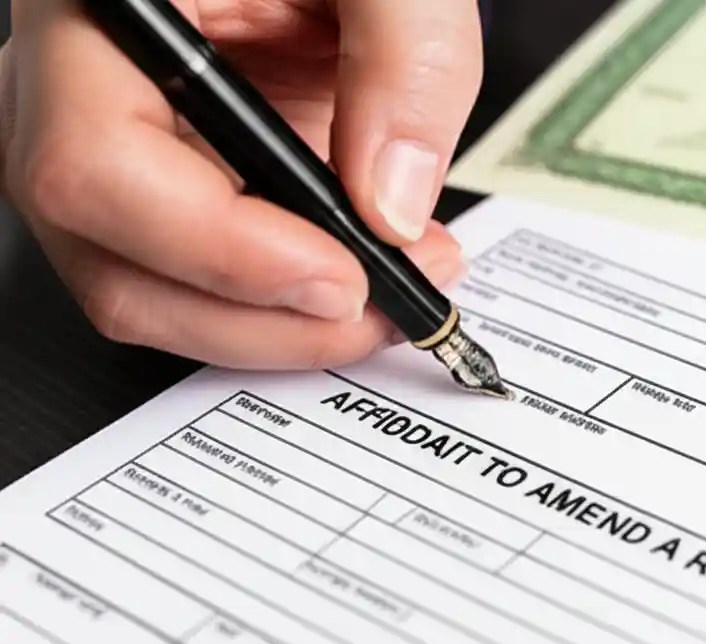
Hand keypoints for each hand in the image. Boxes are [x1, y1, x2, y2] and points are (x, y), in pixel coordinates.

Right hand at [0, 0, 481, 368]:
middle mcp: (75, 82)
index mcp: (105, 3)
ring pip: (146, 288)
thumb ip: (406, 58)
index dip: (220, 250)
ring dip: (278, 324)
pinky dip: (279, 302)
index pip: (96, 161)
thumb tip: (393, 204)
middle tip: (385, 304)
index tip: (340, 277)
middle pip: (113, 256)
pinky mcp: (162, 180)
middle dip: (263, 315)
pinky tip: (359, 272)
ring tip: (392, 288)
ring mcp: (110, 140)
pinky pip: (193, 276)